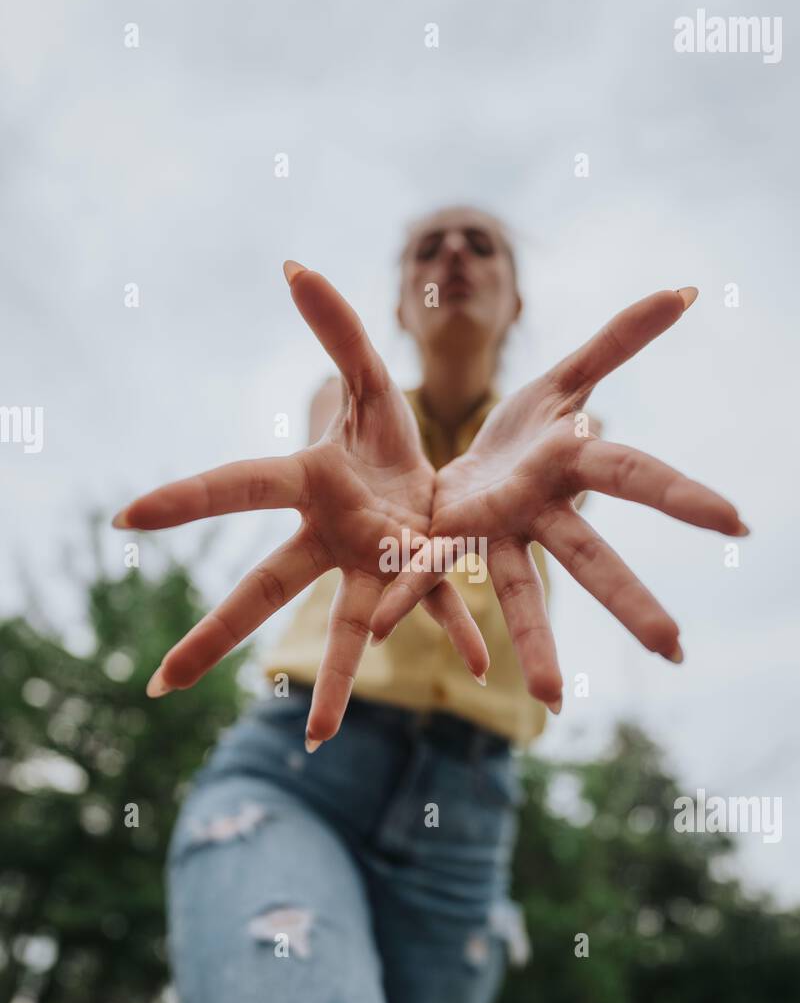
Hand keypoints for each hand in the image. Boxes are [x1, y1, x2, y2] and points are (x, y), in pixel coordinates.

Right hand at [112, 263, 488, 743]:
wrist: (434, 477)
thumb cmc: (385, 435)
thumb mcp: (369, 379)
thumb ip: (339, 329)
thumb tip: (296, 264)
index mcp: (309, 486)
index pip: (238, 487)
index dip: (185, 502)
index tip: (124, 521)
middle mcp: (331, 539)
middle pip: (262, 589)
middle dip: (213, 635)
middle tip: (160, 686)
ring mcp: (377, 567)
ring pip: (346, 629)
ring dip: (333, 681)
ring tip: (315, 738)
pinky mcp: (429, 577)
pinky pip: (439, 607)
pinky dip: (457, 631)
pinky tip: (473, 668)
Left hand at [369, 287, 747, 710]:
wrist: (462, 458)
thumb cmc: (527, 428)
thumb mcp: (565, 377)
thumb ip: (619, 339)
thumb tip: (686, 294)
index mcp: (570, 464)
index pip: (634, 476)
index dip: (681, 496)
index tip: (738, 523)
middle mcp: (539, 511)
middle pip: (590, 558)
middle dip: (629, 601)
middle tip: (675, 649)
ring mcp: (493, 534)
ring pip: (518, 591)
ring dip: (535, 642)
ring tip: (551, 698)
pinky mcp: (442, 542)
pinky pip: (428, 575)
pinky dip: (413, 601)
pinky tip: (391, 634)